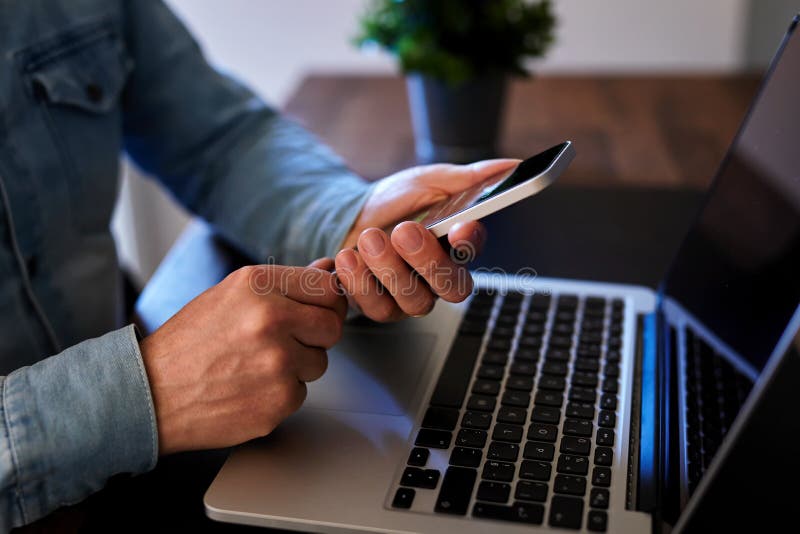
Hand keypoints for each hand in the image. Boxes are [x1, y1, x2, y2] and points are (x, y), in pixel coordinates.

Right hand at [139, 264, 345, 454]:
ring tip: (255, 365)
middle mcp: (271, 319)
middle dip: (315, 336)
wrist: (151, 392)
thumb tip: (329, 267)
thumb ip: (285, 283)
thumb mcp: (231, 295)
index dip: (324, 304)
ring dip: (297, 366)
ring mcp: (277, 362)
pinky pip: (301, 392)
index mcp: (258, 285)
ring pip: (319, 362)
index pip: (328, 289)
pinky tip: (249, 388)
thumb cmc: (191, 342)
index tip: (312, 313)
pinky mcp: (278, 400)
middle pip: (332, 326)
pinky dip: (280, 393)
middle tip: (283, 342)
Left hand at [334, 158, 519, 321]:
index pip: (474, 250)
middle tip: (405, 231)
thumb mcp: (429, 180)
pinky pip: (376, 307)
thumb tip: (513, 165)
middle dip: (428, 259)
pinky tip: (349, 258)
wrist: (349, 217)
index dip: (470, 241)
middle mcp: (438, 277)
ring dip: (389, 267)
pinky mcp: (380, 307)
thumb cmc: (395, 202)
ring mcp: (410, 296)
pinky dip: (359, 281)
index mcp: (456, 245)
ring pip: (414, 301)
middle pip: (451, 286)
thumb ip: (469, 177)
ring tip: (370, 238)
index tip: (461, 225)